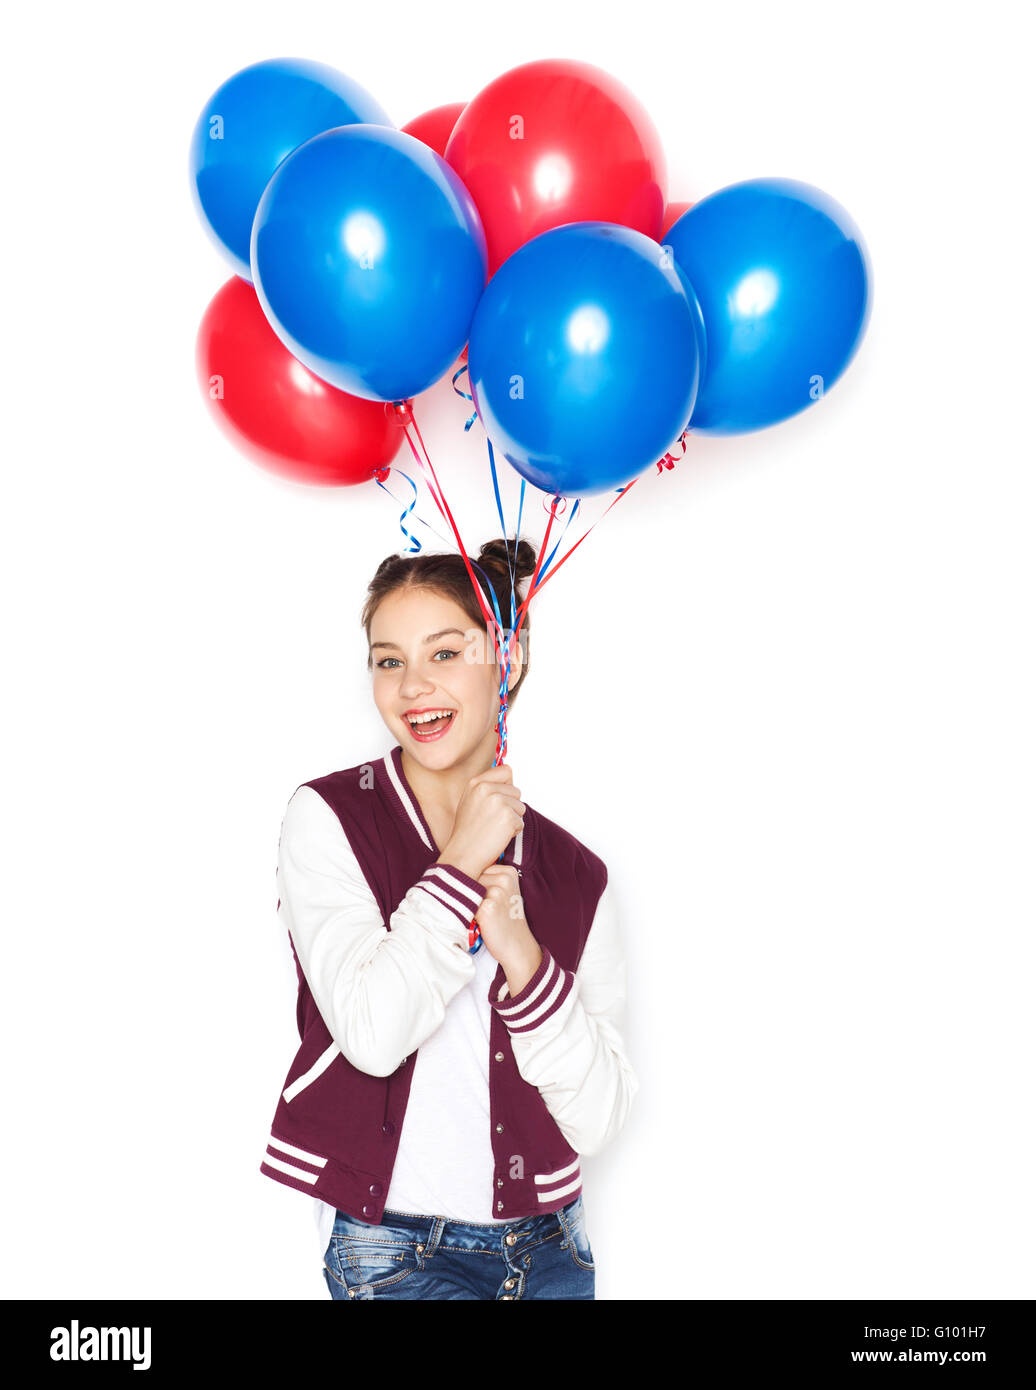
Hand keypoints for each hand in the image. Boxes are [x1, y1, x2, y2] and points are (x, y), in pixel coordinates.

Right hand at [438, 764, 524, 879]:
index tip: (500, 798)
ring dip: (512, 819)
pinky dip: (513, 831)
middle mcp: (486, 788)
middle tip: (493, 820)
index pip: (506, 770)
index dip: (507, 785)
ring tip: (494, 828)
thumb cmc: (468, 831)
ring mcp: (498, 802)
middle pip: (516, 791)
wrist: (463, 854)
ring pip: (521, 807)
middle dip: (510, 806)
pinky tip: (497, 836)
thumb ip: (488, 789)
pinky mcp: (508, 817)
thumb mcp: (470, 801)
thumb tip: (510, 782)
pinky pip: (521, 822)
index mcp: (476, 783)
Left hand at [473, 865, 540, 987]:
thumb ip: (486, 878)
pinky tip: (475, 920)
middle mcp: (504, 879)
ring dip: (464, 901)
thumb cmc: (506, 919)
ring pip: (465, 889)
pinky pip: (464, 903)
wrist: (517, 946)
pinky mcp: (488, 907)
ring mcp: (497, 892)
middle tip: (480, 907)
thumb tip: (453, 867)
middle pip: (470, 875)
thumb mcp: (504, 892)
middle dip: (467, 889)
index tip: (478, 894)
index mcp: (509, 871)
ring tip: (479, 914)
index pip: (477, 865)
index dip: (471, 880)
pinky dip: (464, 911)